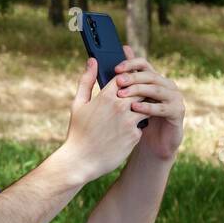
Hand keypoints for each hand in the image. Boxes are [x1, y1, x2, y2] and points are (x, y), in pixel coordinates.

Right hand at [59, 57, 147, 182]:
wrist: (81, 161)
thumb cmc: (78, 132)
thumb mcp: (78, 104)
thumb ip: (86, 80)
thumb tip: (92, 60)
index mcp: (106, 96)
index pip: (126, 77)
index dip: (128, 78)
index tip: (128, 81)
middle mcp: (120, 106)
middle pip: (140, 90)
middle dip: (139, 91)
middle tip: (138, 94)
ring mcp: (129, 121)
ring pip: (145, 106)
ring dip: (143, 107)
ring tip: (136, 110)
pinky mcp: (135, 136)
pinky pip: (143, 124)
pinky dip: (139, 125)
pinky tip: (131, 129)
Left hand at [111, 47, 183, 160]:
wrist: (152, 145)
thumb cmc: (138, 121)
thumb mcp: (128, 101)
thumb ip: (121, 83)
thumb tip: (101, 62)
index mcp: (155, 79)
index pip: (143, 64)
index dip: (130, 64)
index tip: (115, 69)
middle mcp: (167, 85)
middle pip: (150, 75)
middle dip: (132, 77)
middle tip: (118, 82)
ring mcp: (174, 98)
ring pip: (156, 90)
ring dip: (138, 91)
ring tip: (122, 95)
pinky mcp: (177, 112)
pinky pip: (162, 108)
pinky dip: (148, 107)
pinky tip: (134, 109)